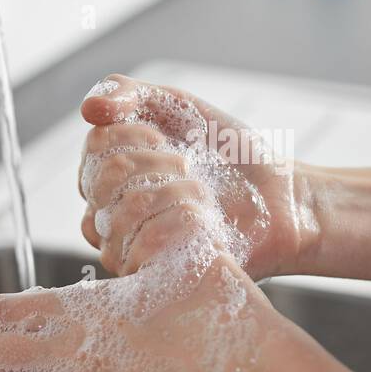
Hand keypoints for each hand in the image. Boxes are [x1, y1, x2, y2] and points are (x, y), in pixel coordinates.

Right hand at [78, 74, 313, 280]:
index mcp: (110, 173)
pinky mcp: (156, 277)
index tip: (169, 138)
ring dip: (169, 192)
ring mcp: (131, 250)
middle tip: (188, 165)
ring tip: (201, 194)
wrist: (282, 197)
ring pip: (117, 217)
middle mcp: (110, 214)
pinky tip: (204, 219)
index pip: (94, 147)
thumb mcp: (179, 107)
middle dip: (152, 162)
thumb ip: (130, 94)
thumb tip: (88, 109)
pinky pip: (143, 248)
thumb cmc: (230, 154)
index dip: (133, 133)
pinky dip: (178, 222)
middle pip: (100, 181)